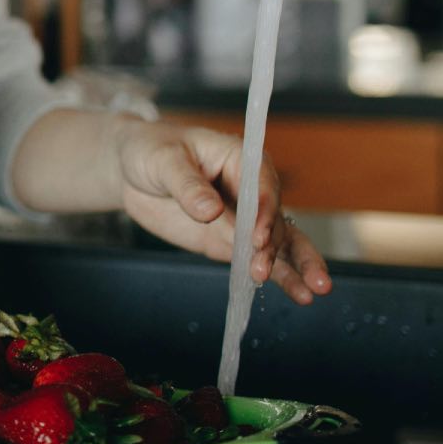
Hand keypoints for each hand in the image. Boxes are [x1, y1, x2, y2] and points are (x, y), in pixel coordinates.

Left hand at [115, 118, 333, 303]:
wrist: (132, 168)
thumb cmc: (151, 150)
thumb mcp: (163, 160)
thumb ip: (187, 186)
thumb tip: (210, 209)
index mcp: (240, 159)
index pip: (261, 187)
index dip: (263, 213)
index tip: (257, 238)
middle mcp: (250, 190)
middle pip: (277, 219)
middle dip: (284, 248)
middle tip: (287, 273)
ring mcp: (243, 218)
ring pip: (279, 242)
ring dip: (295, 267)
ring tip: (310, 292)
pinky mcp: (230, 240)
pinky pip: (257, 259)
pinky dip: (277, 275)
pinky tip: (297, 293)